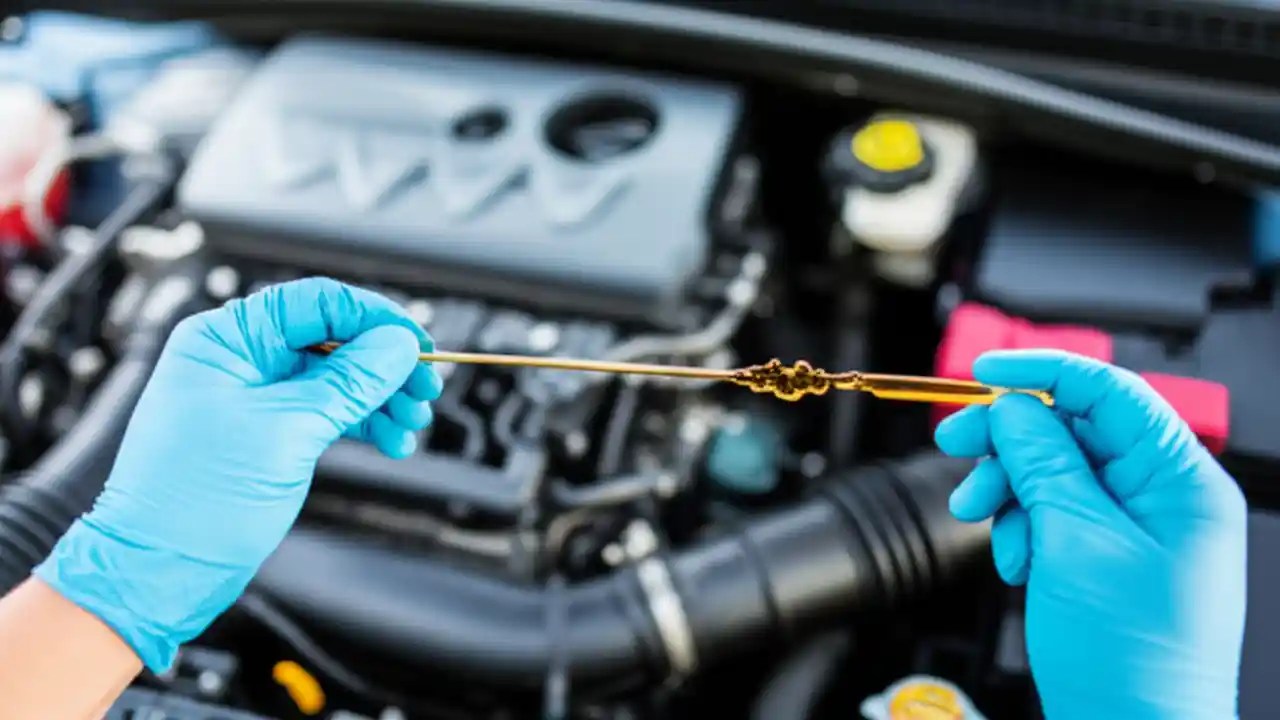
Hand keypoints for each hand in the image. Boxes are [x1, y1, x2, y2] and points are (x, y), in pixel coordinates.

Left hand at [35, 278, 441, 671]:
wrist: (157, 572)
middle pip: (333, 340)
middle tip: (423, 389)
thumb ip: (349, 382)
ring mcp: (253, 396)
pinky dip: (363, 422)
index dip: (374, 319)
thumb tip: (397, 344)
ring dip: (381, 397)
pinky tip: (391, 440)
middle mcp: (239, 359)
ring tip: (410, 423)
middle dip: (384, 365)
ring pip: (337, 377)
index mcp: (226, 340)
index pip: (316, 303)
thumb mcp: (287, 431)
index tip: (417, 344)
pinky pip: (328, 410)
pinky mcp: (268, 431)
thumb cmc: (192, 503)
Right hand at [934, 350, 1245, 719]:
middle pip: (1073, 430)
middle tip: (955, 447)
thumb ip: (1043, 462)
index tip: (983, 372)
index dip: (1043, 372)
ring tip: (980, 518)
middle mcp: (1162, 497)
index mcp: (1181, 481)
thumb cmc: (1129, 656)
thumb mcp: (1076, 541)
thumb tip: (1013, 406)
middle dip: (1010, 441)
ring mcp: (1132, 527)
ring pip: (1052, 471)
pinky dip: (1019, 526)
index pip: (1112, 393)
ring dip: (1007, 489)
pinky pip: (1050, 512)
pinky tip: (1014, 559)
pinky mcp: (1102, 554)